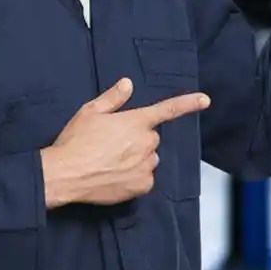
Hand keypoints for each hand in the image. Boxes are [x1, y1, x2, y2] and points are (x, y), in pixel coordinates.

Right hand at [40, 77, 210, 208]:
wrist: (65, 175)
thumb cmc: (75, 141)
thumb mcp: (90, 112)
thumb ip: (113, 97)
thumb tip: (128, 83)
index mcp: (135, 121)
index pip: (166, 110)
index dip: (188, 103)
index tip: (206, 100)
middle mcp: (145, 143)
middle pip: (151, 138)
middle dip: (138, 140)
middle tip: (113, 144)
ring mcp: (145, 165)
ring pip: (149, 159)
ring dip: (137, 159)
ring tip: (111, 162)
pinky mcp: (141, 186)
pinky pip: (145, 179)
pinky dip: (135, 178)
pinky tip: (115, 176)